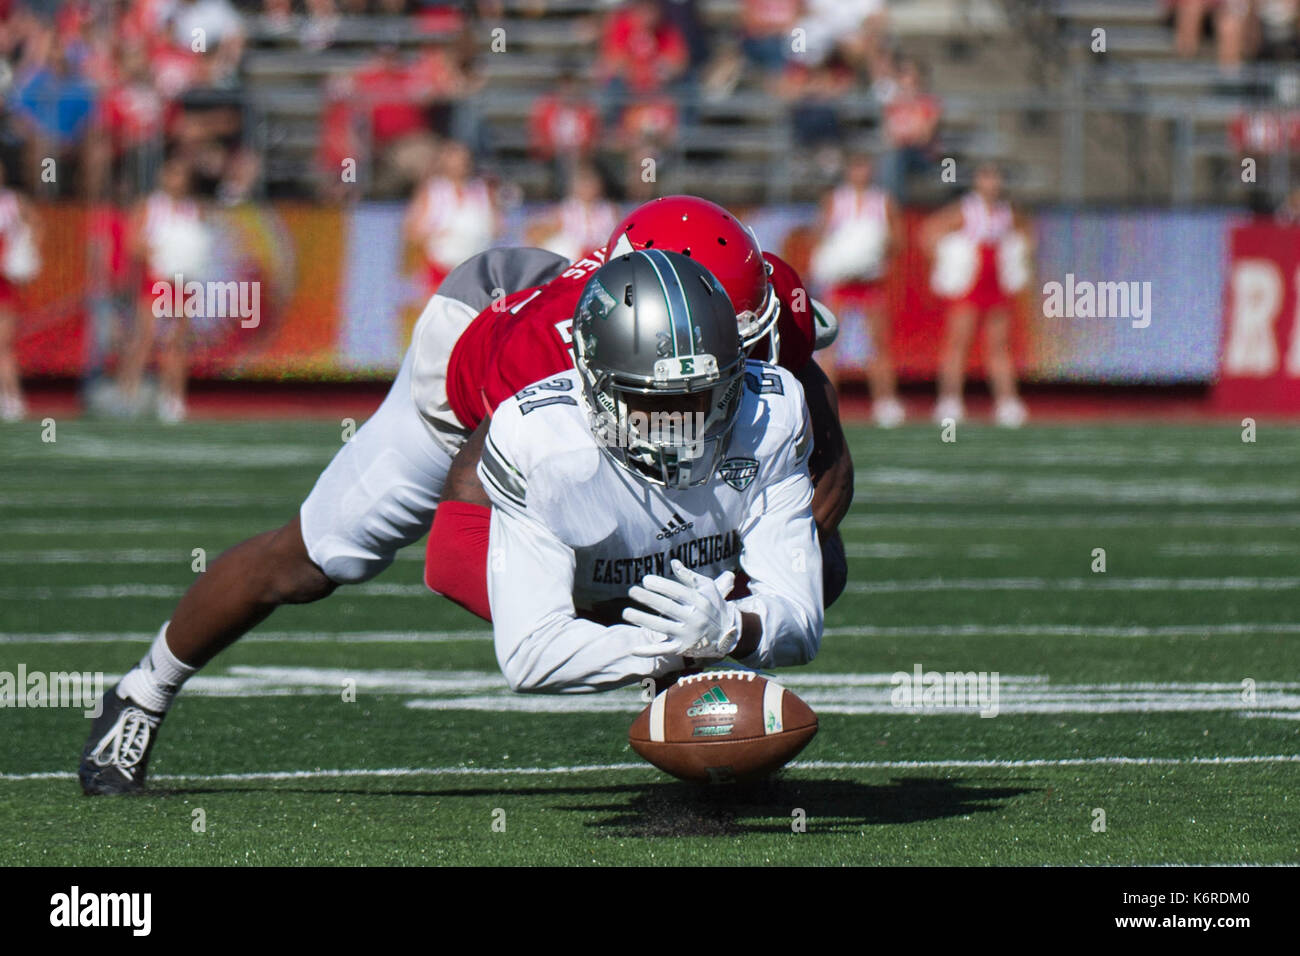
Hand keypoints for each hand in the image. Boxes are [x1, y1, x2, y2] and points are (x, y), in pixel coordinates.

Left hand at [624, 560, 740, 659]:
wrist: (729, 633)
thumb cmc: (714, 605)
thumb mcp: (707, 588)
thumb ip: (689, 576)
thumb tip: (673, 562)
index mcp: (699, 602)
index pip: (677, 592)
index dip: (661, 585)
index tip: (645, 580)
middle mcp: (694, 619)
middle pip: (667, 608)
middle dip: (648, 599)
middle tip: (631, 590)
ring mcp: (688, 635)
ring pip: (662, 627)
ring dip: (642, 620)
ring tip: (626, 612)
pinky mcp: (682, 649)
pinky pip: (663, 650)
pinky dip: (648, 651)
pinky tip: (633, 649)